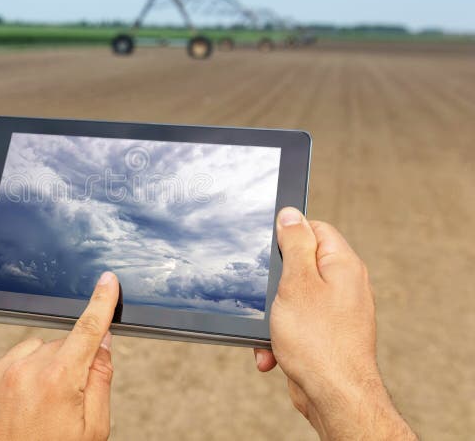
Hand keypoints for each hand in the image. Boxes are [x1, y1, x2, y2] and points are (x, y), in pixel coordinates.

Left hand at [0, 272, 118, 440]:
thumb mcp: (93, 431)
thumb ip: (100, 381)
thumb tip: (101, 345)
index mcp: (59, 381)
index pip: (87, 330)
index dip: (101, 302)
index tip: (107, 281)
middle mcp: (24, 371)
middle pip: (60, 345)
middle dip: (68, 362)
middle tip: (64, 399)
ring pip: (31, 351)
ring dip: (39, 368)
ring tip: (37, 406)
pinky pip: (5, 364)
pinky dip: (14, 377)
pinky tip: (16, 407)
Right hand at [254, 207, 415, 439]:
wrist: (335, 397)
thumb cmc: (318, 341)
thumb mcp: (297, 282)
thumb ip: (294, 244)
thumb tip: (291, 214)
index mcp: (342, 265)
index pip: (315, 229)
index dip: (289, 236)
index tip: (270, 251)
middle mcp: (344, 285)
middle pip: (299, 265)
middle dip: (274, 284)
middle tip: (267, 297)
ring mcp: (336, 312)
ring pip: (292, 299)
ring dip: (273, 316)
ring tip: (270, 333)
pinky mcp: (325, 335)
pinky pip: (295, 325)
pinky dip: (280, 337)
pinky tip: (274, 352)